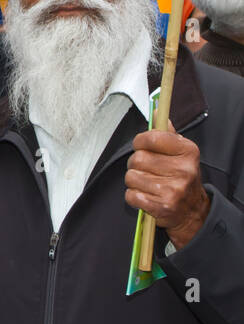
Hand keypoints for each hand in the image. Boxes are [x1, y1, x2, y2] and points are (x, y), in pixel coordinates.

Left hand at [125, 126, 211, 249]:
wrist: (192, 211)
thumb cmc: (181, 178)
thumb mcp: (181, 153)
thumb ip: (167, 132)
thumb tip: (158, 112)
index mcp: (188, 151)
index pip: (152, 138)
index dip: (140, 141)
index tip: (141, 145)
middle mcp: (184, 170)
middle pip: (138, 158)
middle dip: (136, 164)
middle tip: (147, 169)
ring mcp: (174, 189)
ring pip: (131, 177)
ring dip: (134, 181)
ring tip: (148, 183)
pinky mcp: (162, 206)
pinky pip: (131, 195)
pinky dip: (134, 196)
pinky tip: (146, 195)